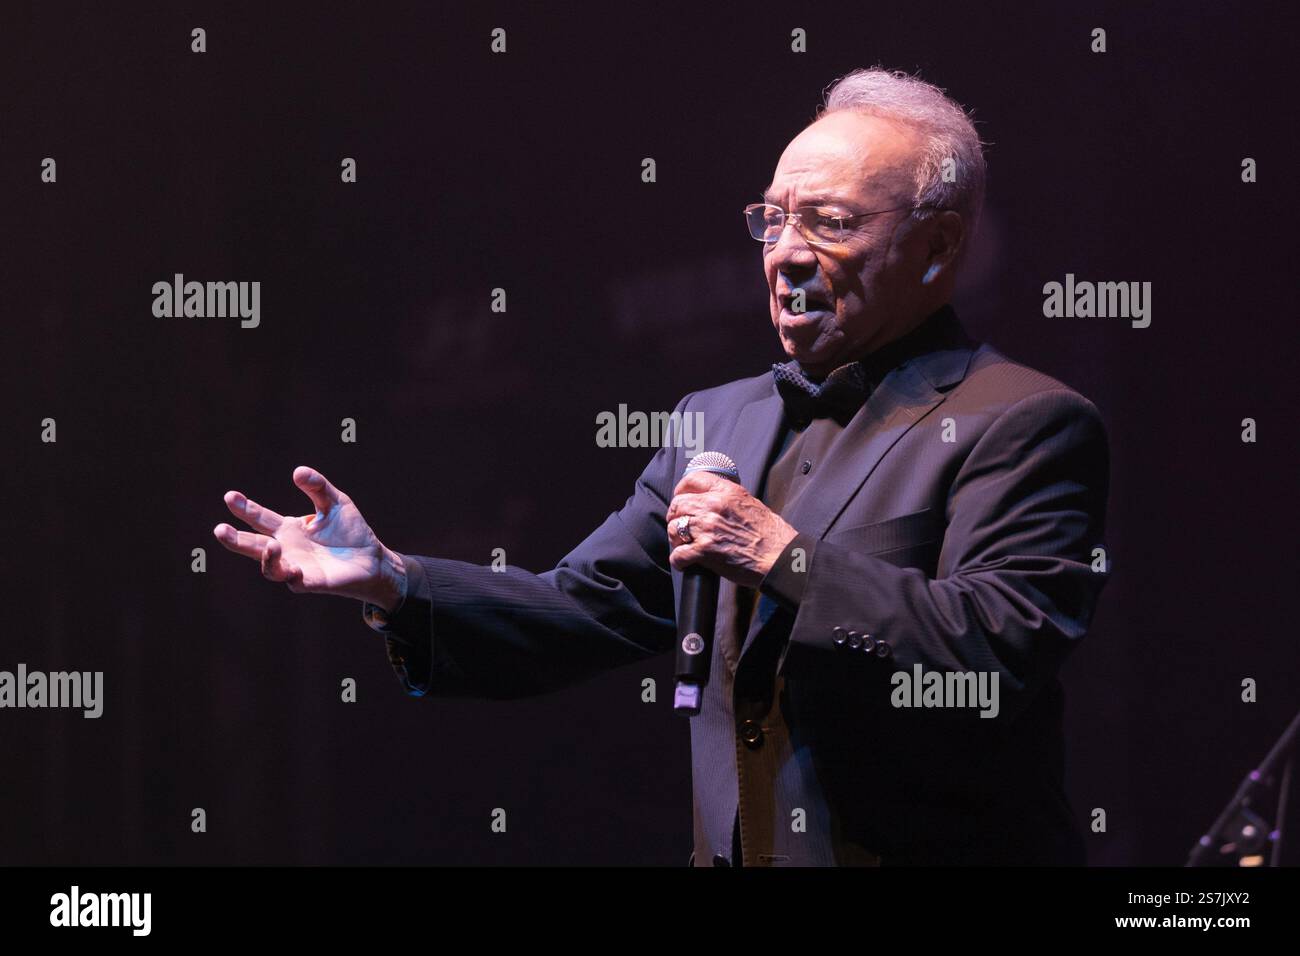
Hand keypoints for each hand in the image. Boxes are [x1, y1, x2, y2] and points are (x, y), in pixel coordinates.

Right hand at [213, 466, 405, 610]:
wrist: (372, 558)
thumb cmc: (351, 531)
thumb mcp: (335, 502)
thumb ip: (318, 487)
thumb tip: (298, 471)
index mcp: (287, 529)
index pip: (259, 518)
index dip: (244, 508)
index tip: (230, 496)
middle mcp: (286, 549)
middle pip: (253, 545)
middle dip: (235, 540)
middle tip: (219, 530)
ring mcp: (296, 567)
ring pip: (270, 568)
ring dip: (266, 558)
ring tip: (270, 545)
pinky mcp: (312, 582)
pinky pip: (297, 581)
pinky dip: (293, 574)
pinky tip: (294, 568)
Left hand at [665, 471, 797, 587]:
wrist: (780, 557)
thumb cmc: (771, 535)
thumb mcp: (751, 504)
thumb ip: (728, 500)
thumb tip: (712, 502)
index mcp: (726, 492)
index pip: (693, 480)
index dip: (681, 489)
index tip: (680, 497)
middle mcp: (714, 506)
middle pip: (678, 504)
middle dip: (675, 516)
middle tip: (680, 526)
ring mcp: (707, 528)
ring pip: (673, 527)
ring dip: (675, 538)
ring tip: (683, 545)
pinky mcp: (705, 551)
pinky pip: (678, 554)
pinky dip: (679, 560)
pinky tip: (686, 563)